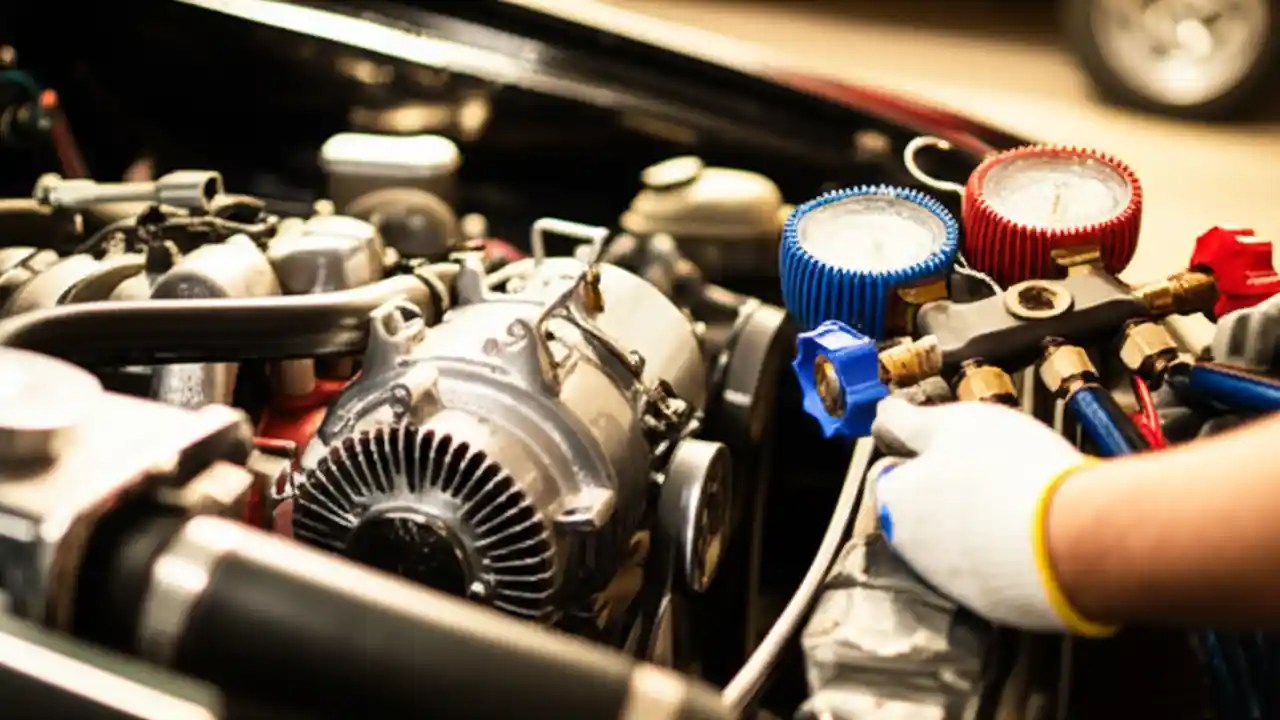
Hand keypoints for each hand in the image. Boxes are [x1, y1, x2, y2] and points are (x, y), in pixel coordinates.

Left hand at [871, 397, 1113, 634]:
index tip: (948, 447)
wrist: (1074, 537)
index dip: (920, 456)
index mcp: (894, 503)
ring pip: (958, 545)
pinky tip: (1035, 534)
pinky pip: (993, 573)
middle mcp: (912, 551)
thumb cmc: (1010, 472)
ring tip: (1019, 499)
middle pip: (924, 513)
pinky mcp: (992, 606)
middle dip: (950, 493)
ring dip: (980, 524)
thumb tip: (886, 413)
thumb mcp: (952, 423)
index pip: (891, 476)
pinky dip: (1007, 555)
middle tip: (990, 470)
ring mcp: (952, 583)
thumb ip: (909, 420)